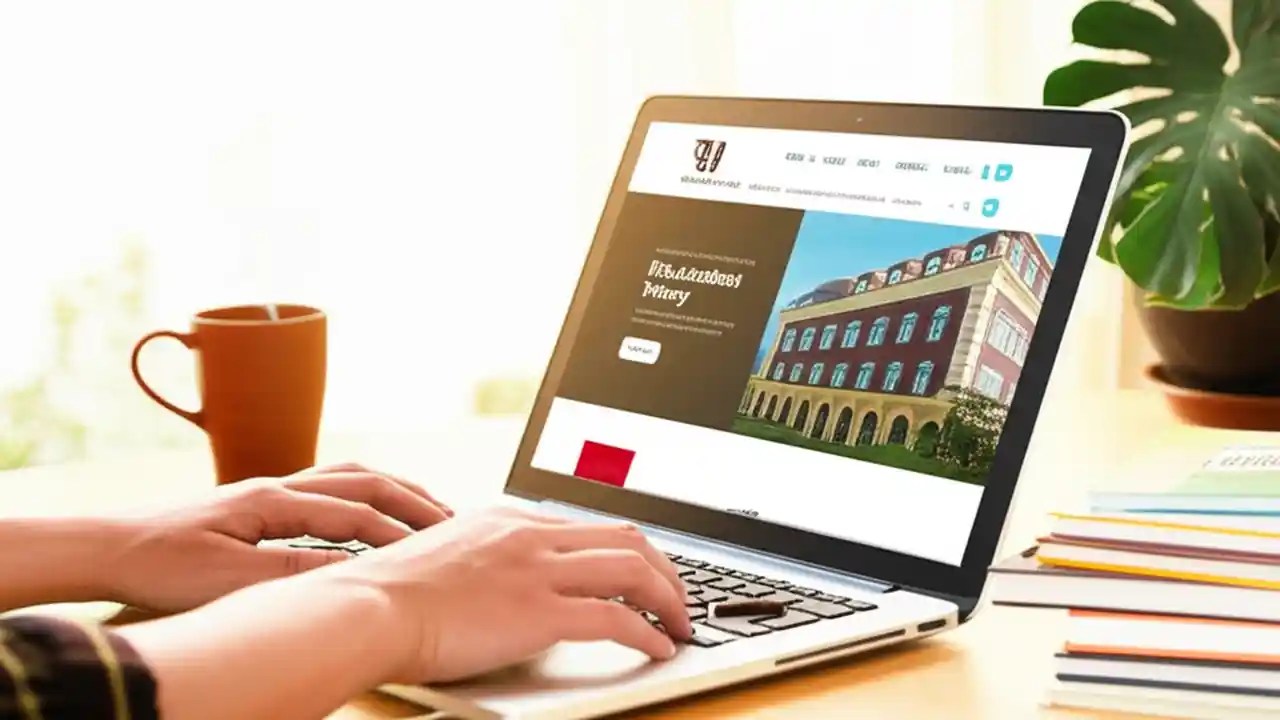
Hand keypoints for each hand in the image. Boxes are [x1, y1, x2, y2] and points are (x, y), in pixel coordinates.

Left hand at [108, 462, 451, 611]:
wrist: (112, 545)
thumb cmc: (162, 562)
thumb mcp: (228, 576)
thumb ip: (291, 569)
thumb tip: (352, 566)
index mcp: (274, 498)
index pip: (357, 511)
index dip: (401, 531)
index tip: (439, 549)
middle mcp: (279, 483)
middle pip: (366, 478)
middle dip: (414, 498)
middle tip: (455, 520)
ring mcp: (272, 487)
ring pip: (351, 474)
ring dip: (395, 489)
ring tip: (429, 509)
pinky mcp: (263, 500)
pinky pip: (332, 486)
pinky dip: (367, 494)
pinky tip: (375, 514)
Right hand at [326, 507, 691, 683]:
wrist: (367, 607)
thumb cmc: (389, 593)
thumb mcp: (444, 554)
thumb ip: (483, 558)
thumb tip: (501, 582)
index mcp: (508, 517)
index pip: (589, 525)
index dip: (628, 550)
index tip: (644, 572)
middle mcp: (530, 535)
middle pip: (626, 537)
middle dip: (664, 569)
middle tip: (677, 599)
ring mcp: (537, 570)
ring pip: (633, 570)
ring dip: (668, 599)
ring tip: (679, 625)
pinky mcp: (538, 611)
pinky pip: (615, 618)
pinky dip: (647, 633)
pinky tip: (658, 649)